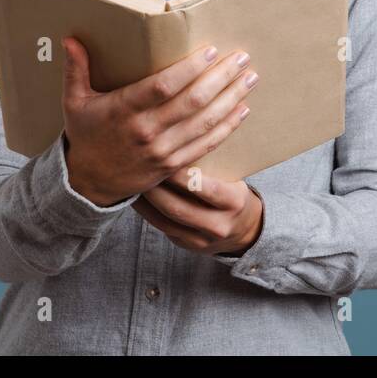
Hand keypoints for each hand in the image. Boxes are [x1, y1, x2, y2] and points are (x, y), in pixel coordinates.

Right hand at [60, 36, 258, 206]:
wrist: (88, 184)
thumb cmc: (85, 136)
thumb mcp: (74, 102)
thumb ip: (76, 70)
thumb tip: (70, 38)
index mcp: (124, 111)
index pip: (164, 86)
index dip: (191, 69)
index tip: (211, 51)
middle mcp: (147, 131)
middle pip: (193, 102)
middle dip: (221, 78)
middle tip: (241, 57)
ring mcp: (163, 151)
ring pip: (205, 122)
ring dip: (231, 99)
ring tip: (250, 78)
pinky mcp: (174, 165)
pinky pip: (207, 145)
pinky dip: (228, 127)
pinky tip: (243, 109)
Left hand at [132, 167, 264, 256]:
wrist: (244, 229)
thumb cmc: (234, 191)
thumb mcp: (234, 176)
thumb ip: (214, 162)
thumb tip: (185, 132)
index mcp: (234, 202)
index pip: (205, 187)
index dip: (181, 175)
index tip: (162, 156)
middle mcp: (219, 225)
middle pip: (179, 207)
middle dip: (156, 187)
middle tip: (137, 167)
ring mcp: (202, 239)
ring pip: (166, 221)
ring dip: (146, 201)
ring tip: (132, 181)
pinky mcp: (187, 245)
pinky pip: (162, 228)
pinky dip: (146, 212)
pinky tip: (135, 198)